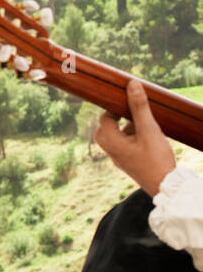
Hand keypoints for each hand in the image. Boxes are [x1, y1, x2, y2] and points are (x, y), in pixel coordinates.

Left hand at [93, 79, 176, 197]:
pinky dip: (134, 139)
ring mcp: (121, 160)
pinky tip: (151, 139)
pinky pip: (126, 147)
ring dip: (129, 129)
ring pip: (117, 138)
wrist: (166, 187)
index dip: (114, 108)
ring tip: (147, 127)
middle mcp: (113, 152)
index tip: (127, 102)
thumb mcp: (149, 130)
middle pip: (106, 130)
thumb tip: (132, 85)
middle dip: (118, 119)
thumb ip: (139, 107)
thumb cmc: (156, 159)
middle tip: (134, 114)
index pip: (104, 119)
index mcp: (112, 143)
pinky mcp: (130, 164)